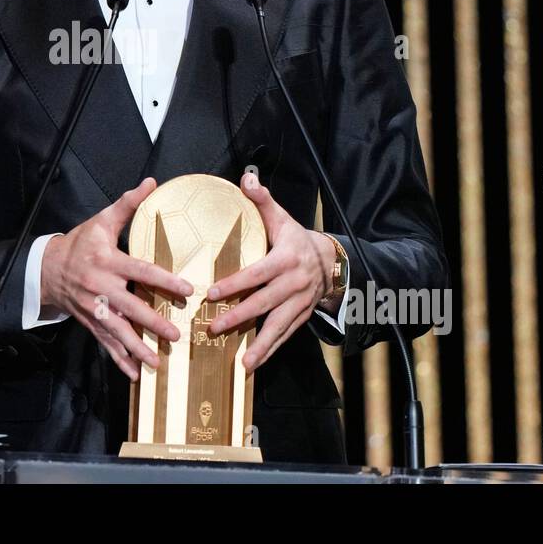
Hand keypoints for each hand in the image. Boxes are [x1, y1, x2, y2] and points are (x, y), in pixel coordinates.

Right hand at [39, 177, 194, 380]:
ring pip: (117, 331)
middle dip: (152, 322)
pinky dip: (119, 360)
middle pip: (130, 307)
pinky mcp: (89, 322)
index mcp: (107, 261)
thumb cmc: (80, 243)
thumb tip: (151, 183)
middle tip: (175, 334)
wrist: (45, 268)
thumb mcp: (101, 221)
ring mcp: (94, 308)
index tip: (186, 290)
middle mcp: (101, 287)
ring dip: (137, 348)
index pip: (141, 271)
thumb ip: (128, 204)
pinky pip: (105, 343)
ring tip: (157, 362)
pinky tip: (134, 374)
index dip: (164, 280)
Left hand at [205, 170, 337, 371]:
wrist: (330, 261)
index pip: (257, 274)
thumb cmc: (295, 238)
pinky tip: (253, 364)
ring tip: (242, 362)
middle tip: (213, 328)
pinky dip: (270, 350)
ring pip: (278, 326)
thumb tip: (246, 179)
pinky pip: (285, 336)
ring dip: (260, 345)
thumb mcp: (282, 217)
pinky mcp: (302, 317)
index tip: (212, 294)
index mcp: (287, 259)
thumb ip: (262, 200)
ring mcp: (300, 303)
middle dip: (239, 318)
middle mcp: (295, 284)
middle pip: (265, 303)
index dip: (235, 284)